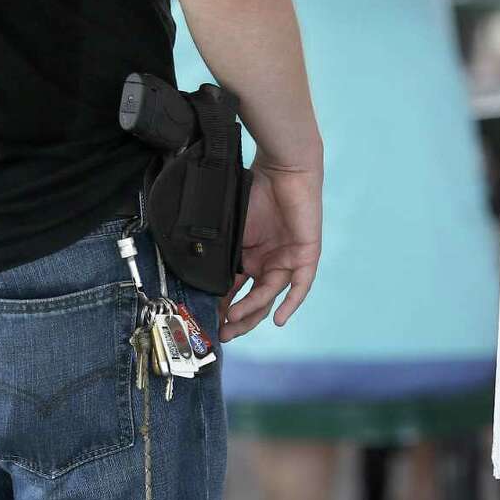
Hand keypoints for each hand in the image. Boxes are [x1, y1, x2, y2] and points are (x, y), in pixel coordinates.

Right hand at [220, 150, 322, 342]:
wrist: (283, 167)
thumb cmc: (255, 190)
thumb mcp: (231, 228)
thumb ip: (219, 252)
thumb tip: (193, 275)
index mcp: (250, 258)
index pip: (235, 291)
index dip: (222, 307)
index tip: (207, 320)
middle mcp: (269, 264)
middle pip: (254, 300)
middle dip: (237, 318)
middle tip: (222, 333)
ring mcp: (288, 261)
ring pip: (270, 294)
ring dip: (252, 309)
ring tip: (234, 320)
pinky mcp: (307, 255)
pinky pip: (300, 286)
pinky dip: (290, 303)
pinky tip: (277, 319)